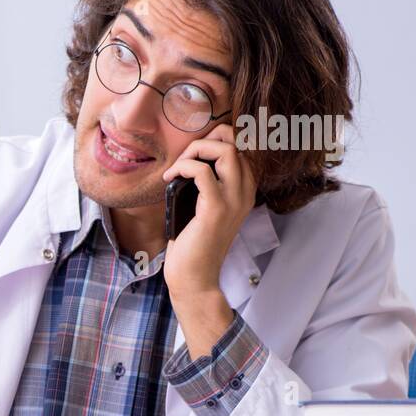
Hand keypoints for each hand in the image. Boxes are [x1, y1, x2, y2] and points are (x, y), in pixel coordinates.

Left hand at [160, 123, 256, 299]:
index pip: (244, 146)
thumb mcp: (203, 206)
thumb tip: (189, 159)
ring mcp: (233, 200)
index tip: (193, 153)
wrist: (194, 277)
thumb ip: (206, 183)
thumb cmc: (193, 242)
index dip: (217, 139)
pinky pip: (201, 171)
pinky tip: (170, 178)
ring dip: (195, 150)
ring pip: (226, 150)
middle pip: (237, 142)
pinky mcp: (215, 209)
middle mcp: (245, 192)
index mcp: (245, 190)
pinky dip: (182, 167)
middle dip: (206, 139)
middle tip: (184, 158)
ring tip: (176, 169)